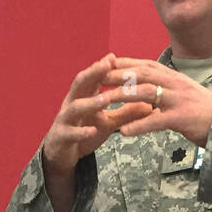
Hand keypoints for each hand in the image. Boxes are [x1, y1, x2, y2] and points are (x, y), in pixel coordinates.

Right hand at [42, 54, 154, 175]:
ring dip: (90, 102)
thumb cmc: (86, 132)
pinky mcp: (61, 137)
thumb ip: (127, 112)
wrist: (63, 155)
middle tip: (107, 66)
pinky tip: (92, 131)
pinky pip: (70, 133)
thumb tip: (150, 105)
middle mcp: (71, 103)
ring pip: (75, 107)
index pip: (92, 77)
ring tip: (105, 99)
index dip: (101, 66)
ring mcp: (64, 120)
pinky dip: (81, 131)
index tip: (114, 57)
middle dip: (93, 73)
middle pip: (80, 83)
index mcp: (82, 96)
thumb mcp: (109, 122)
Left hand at [103, 59, 211, 146]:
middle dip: (119, 74)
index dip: (125, 63)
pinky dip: (139, 126)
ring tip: (105, 101)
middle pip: (143, 74)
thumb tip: (146, 88)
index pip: (146, 66)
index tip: (106, 64)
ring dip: (124, 95)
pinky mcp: (181, 118)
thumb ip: (164, 90)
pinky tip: (124, 132)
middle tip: (97, 77)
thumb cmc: (202, 112)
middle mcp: (175, 84)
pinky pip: (157, 121)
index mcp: (174, 78)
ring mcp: (178, 100)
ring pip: (147, 93)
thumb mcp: (182, 95)